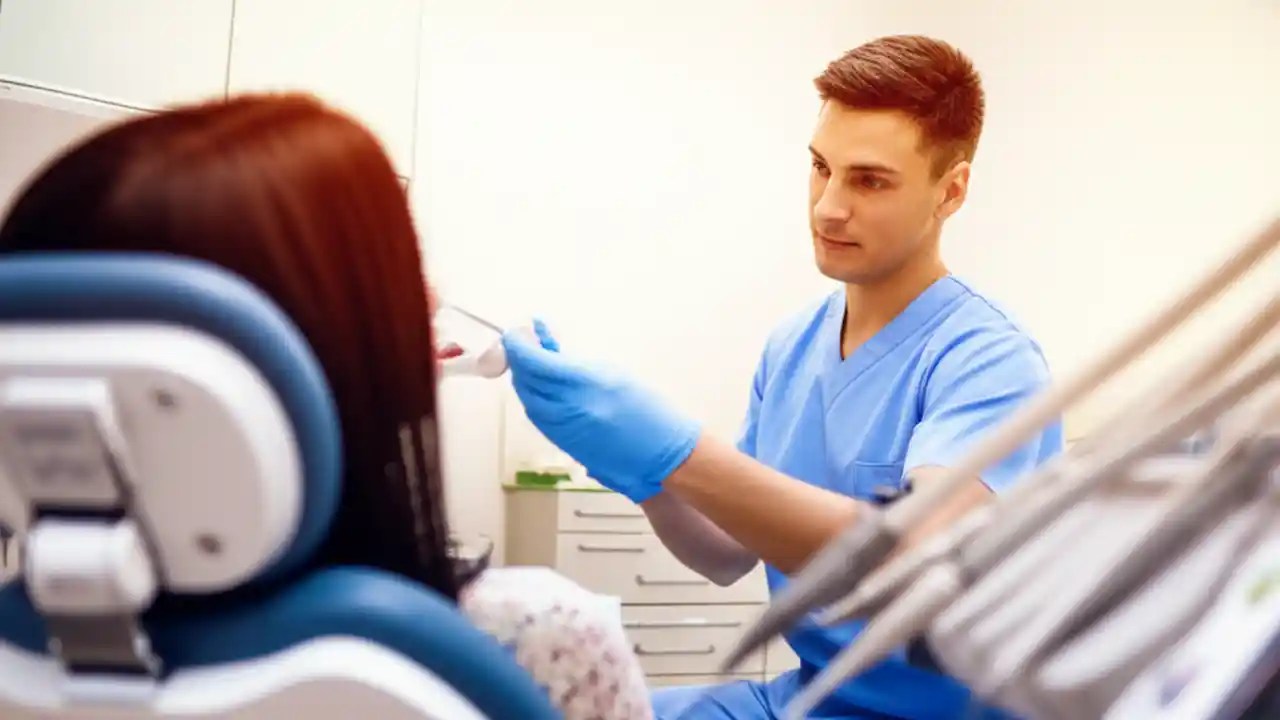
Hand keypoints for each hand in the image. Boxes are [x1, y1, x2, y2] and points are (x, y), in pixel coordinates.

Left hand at [502, 321, 700, 502]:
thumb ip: (575, 363)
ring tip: (532, 363)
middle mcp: (567, 409)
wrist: (661, 456)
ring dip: (525, 380)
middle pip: (525, 381)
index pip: (535, 362)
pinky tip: (542, 389)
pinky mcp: (563, 444)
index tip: (517, 333)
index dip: (519, 346)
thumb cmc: (649, 413)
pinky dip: (534, 399)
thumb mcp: (613, 375)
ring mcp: (562, 430)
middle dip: (519, 360)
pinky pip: (538, 417)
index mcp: (584, 385)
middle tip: (522, 343)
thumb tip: (547, 347)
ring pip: (528, 400)